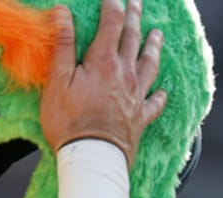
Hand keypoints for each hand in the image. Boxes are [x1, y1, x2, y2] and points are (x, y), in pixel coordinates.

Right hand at [39, 0, 166, 165]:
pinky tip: (163, 91)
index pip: (111, 23)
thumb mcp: (58, 80)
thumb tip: (63, 12)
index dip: (112, 4)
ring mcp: (136, 95)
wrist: (94, 157)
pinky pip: (155, 103)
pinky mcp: (141, 117)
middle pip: (133, 38)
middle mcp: (125, 74)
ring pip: (149, 64)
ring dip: (154, 47)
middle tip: (138, 2)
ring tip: (158, 34)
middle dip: (135, 17)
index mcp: (103, 61)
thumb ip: (64, 45)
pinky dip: (160, 95)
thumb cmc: (70, 121)